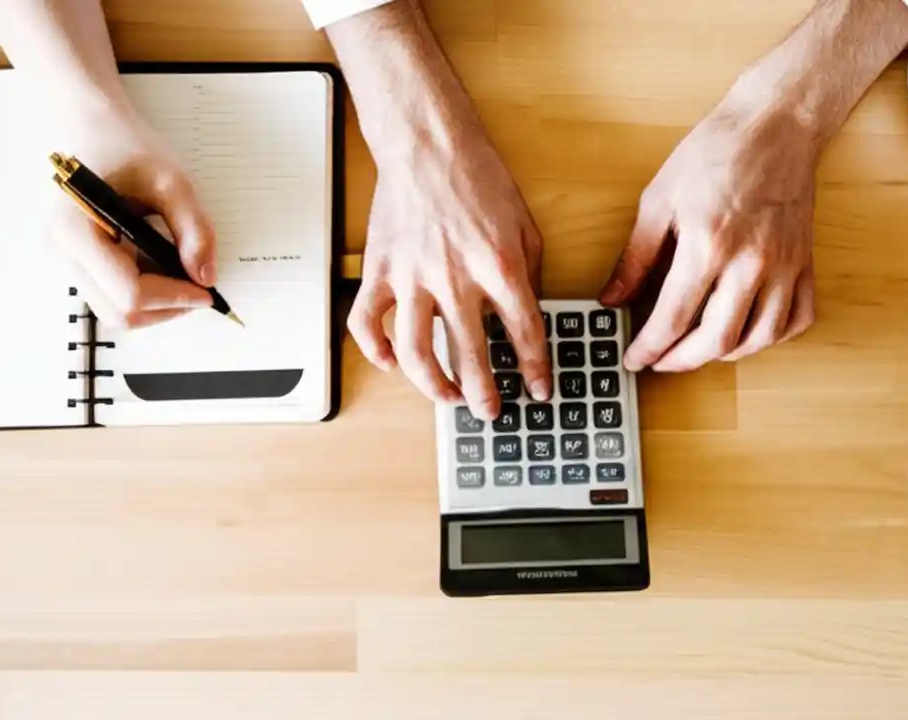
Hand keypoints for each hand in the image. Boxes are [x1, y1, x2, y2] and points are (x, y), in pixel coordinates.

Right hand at [52, 106, 215, 328]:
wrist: (93, 128)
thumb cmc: (125, 147)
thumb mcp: (172, 182)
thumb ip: (194, 230)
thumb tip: (205, 276)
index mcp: (76, 230)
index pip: (129, 293)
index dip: (174, 297)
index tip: (205, 291)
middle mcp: (60, 252)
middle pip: (120, 313)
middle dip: (166, 307)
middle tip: (198, 288)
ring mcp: (62, 261)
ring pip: (114, 311)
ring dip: (155, 304)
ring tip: (180, 274)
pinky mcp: (72, 263)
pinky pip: (109, 296)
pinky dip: (142, 293)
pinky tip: (160, 267)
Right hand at [348, 129, 551, 420]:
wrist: (428, 146)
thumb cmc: (477, 178)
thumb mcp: (525, 226)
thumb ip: (529, 274)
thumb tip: (527, 313)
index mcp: (499, 267)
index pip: (524, 332)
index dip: (535, 368)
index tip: (539, 390)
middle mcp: (455, 279)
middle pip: (471, 354)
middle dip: (484, 393)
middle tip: (490, 411)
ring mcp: (413, 278)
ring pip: (417, 352)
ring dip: (433, 385)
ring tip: (448, 397)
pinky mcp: (380, 271)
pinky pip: (368, 322)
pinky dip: (376, 350)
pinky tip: (391, 363)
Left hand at [600, 81, 820, 372]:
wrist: (775, 123)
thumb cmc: (715, 153)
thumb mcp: (659, 199)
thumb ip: (635, 256)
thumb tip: (612, 297)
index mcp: (707, 246)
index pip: (673, 319)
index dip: (648, 348)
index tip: (635, 359)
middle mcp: (750, 263)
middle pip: (717, 341)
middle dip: (682, 361)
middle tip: (661, 362)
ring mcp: (783, 266)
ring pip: (760, 339)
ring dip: (725, 355)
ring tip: (699, 348)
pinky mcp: (804, 263)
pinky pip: (797, 319)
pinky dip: (773, 337)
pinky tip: (749, 331)